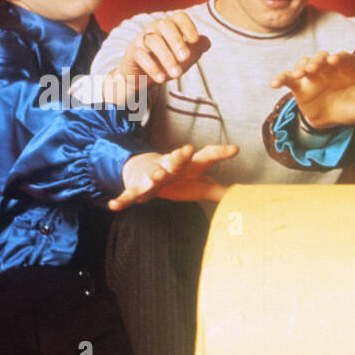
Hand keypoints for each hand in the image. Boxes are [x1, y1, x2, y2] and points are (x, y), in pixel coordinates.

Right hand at [109, 143, 238, 210]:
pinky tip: (114, 206)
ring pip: (154, 174)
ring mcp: (153, 175)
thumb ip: (218, 190)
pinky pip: (130, 194)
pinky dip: (122, 200)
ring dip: (155, 174)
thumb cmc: (178, 178)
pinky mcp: (138, 187)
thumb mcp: (199, 184)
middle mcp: (171, 166)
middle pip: (178, 159)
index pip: (207, 157)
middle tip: (188, 149)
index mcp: (189, 165)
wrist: (144, 171)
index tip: (235, 150)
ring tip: (157, 175)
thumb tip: (241, 195)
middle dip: (181, 155)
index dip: (220, 153)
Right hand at [110, 13, 209, 95]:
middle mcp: (155, 29)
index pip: (178, 17)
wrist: (143, 76)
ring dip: (166, 58)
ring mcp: (142, 39)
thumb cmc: (167, 61)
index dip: (188, 26)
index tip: (195, 40)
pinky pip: (140, 55)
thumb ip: (197, 48)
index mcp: (170, 27)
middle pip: (165, 25)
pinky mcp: (132, 53)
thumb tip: (206, 41)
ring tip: (177, 75)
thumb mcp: (185, 56)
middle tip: (185, 58)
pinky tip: (161, 79)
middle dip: (176, 41)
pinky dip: (151, 67)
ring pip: (153, 41)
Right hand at [269, 52, 354, 129]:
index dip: (337, 57)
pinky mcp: (299, 86)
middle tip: (314, 67)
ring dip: (300, 67)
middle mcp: (327, 68)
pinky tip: (273, 84)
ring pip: (303, 64)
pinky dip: (280, 78)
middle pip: (320, 57)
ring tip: (299, 74)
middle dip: (316, 60)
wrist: (332, 122)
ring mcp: (312, 75)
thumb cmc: (352, 108)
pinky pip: (287, 79)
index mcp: (346, 68)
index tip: (332, 60)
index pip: (342, 57)